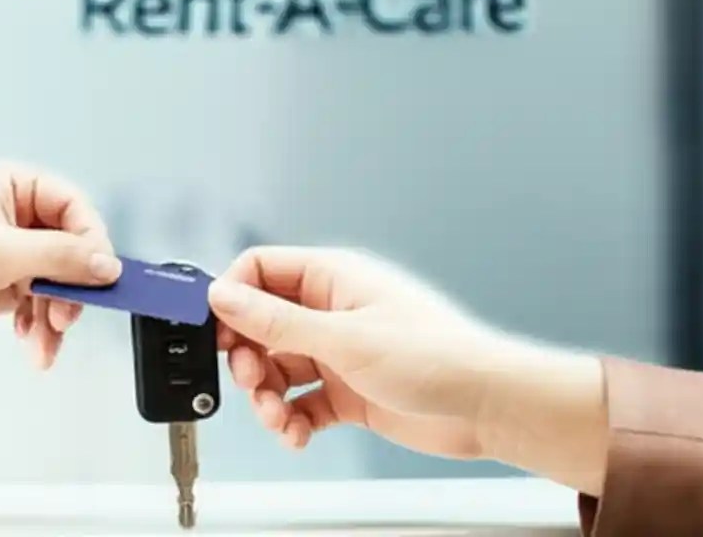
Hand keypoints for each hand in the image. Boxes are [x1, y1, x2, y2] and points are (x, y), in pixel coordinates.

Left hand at [0, 162, 120, 367]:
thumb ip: (58, 256)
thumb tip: (108, 265)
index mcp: (13, 187)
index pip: (73, 207)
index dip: (90, 240)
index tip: (99, 274)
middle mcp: (17, 216)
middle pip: (72, 248)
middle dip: (73, 286)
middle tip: (66, 314)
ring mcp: (13, 253)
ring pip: (61, 281)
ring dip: (59, 313)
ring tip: (48, 337)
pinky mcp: (6, 286)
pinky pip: (43, 303)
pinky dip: (43, 325)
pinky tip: (33, 341)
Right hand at [208, 246, 607, 494]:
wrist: (485, 406)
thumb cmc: (435, 356)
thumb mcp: (342, 338)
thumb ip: (276, 321)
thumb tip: (224, 296)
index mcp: (332, 278)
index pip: (260, 270)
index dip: (232, 298)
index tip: (217, 332)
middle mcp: (330, 311)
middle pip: (260, 325)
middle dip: (247, 358)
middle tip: (252, 382)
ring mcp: (338, 352)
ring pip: (276, 369)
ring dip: (266, 397)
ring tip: (279, 418)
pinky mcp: (347, 391)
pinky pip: (299, 402)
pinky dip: (291, 420)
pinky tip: (298, 433)